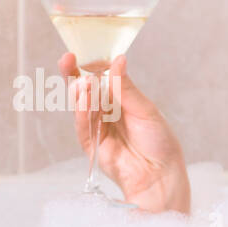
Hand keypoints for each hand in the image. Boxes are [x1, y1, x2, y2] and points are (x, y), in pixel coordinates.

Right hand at [58, 52, 189, 213]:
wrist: (159, 173)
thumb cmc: (158, 140)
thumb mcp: (145, 109)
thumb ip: (126, 88)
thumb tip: (117, 60)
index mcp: (119, 97)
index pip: (99, 77)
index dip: (89, 65)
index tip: (79, 53)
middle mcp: (105, 110)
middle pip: (84, 89)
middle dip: (75, 75)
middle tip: (68, 61)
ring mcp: (97, 126)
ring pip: (81, 106)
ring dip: (80, 93)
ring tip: (82, 83)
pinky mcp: (90, 144)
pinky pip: (82, 126)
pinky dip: (81, 113)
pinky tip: (82, 100)